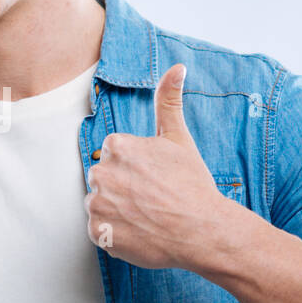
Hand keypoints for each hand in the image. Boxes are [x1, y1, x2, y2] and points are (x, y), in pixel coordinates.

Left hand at [83, 64, 234, 271]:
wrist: (202, 230)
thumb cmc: (192, 184)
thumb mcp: (179, 138)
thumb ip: (169, 101)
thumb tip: (177, 68)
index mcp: (116, 146)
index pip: (114, 156)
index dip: (135, 169)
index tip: (153, 178)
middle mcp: (101, 173)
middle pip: (104, 179)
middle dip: (123, 188)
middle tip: (152, 199)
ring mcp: (98, 205)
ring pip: (101, 205)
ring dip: (118, 211)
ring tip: (147, 216)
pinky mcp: (99, 233)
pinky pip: (100, 231)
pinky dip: (116, 234)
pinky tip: (139, 232)